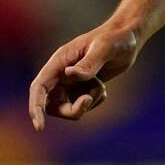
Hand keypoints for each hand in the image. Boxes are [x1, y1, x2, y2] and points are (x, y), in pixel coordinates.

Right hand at [28, 22, 142, 130]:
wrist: (129, 38)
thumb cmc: (116, 39)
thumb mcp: (105, 48)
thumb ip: (89, 63)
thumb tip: (69, 74)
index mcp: (60, 62)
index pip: (39, 87)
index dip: (35, 107)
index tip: (40, 126)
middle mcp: (61, 73)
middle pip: (52, 104)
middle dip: (70, 109)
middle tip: (90, 100)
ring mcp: (71, 82)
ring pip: (68, 107)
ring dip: (85, 104)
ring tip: (101, 87)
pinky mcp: (82, 88)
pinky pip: (83, 105)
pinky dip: (94, 101)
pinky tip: (103, 88)